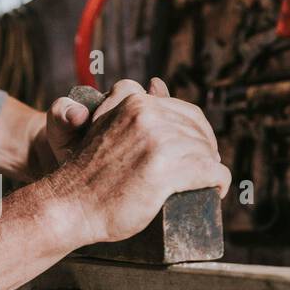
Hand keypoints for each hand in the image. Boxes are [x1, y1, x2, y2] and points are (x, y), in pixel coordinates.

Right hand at [47, 78, 229, 246]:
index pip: (183, 110)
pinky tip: (216, 189)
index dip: (193, 130)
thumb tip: (158, 83)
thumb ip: (126, 104)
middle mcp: (148, 116)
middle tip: (203, 169)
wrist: (70, 206)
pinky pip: (212, 172)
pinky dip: (219, 182)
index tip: (193, 147)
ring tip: (207, 183)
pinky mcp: (168, 171)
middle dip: (204, 150)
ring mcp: (159, 143)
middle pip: (196, 130)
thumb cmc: (87, 172)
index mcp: (135, 102)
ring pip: (205, 151)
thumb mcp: (104, 123)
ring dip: (211, 167)